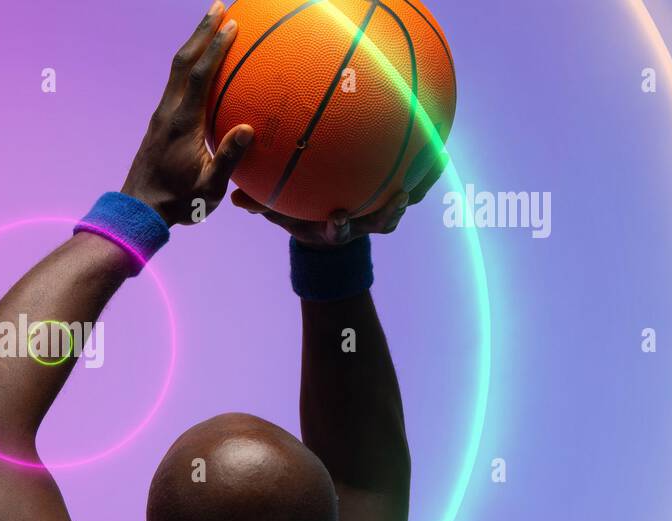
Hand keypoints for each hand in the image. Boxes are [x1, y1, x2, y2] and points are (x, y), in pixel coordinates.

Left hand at [121, 1, 253, 227]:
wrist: (139, 210)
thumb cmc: (179, 203)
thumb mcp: (209, 189)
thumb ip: (228, 160)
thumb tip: (248, 129)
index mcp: (182, 124)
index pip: (200, 77)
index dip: (216, 49)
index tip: (232, 25)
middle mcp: (168, 113)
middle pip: (184, 62)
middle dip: (202, 32)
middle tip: (220, 6)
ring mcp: (161, 116)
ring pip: (177, 70)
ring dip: (194, 43)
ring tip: (212, 23)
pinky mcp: (159, 122)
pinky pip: (176, 83)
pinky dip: (191, 64)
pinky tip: (202, 62)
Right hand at [230, 136, 447, 247]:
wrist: (327, 222)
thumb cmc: (299, 212)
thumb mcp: (276, 209)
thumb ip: (259, 203)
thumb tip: (234, 196)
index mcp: (335, 226)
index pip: (338, 231)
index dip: (340, 228)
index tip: (338, 218)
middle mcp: (363, 222)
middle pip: (382, 223)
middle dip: (391, 213)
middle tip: (398, 198)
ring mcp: (380, 209)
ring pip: (405, 202)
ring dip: (420, 188)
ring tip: (436, 161)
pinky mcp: (394, 193)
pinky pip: (415, 177)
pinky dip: (427, 163)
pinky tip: (438, 138)